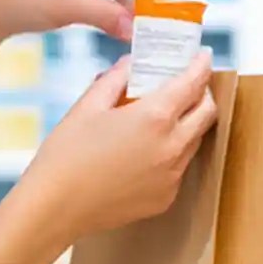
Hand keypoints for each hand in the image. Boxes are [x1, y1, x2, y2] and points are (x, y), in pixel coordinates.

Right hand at [21, 49, 215, 244]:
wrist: (56, 208)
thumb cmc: (66, 155)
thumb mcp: (87, 107)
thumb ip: (114, 80)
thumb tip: (130, 64)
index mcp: (154, 117)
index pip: (193, 83)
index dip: (201, 65)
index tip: (202, 56)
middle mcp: (171, 147)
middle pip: (207, 113)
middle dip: (202, 94)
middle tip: (187, 84)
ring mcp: (171, 176)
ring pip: (194, 141)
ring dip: (187, 124)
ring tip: (160, 118)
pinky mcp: (164, 198)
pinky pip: (178, 168)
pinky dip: (170, 153)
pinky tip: (143, 151)